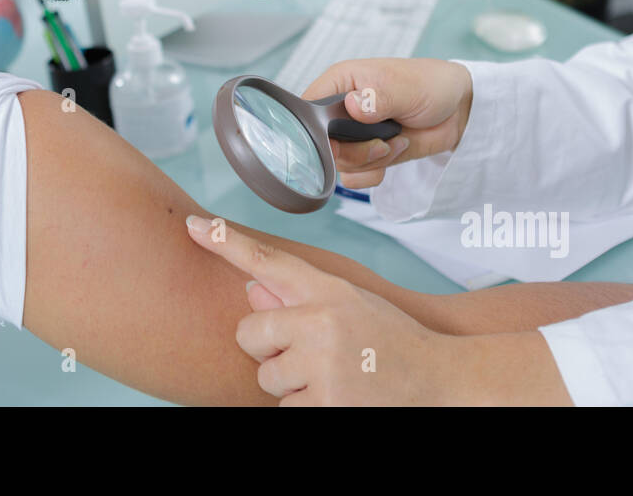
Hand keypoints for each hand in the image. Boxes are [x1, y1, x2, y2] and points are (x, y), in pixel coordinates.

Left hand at [185, 214, 450, 404]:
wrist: (440, 379)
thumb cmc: (390, 339)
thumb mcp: (350, 304)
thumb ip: (301, 297)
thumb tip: (252, 291)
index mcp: (327, 291)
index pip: (267, 261)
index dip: (225, 241)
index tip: (191, 224)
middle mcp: (321, 322)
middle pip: (250, 335)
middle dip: (269, 350)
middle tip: (312, 354)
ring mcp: (323, 365)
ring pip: (266, 378)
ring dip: (291, 384)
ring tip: (334, 377)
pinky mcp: (326, 404)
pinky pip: (286, 408)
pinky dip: (307, 408)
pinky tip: (339, 398)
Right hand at [301, 57, 472, 188]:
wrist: (459, 111)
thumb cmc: (430, 85)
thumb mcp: (405, 87)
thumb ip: (377, 98)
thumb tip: (352, 106)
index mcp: (340, 83)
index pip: (306, 108)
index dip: (314, 129)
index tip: (340, 139)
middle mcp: (340, 110)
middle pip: (321, 145)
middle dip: (354, 152)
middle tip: (381, 143)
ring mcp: (354, 135)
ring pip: (339, 164)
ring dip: (371, 162)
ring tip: (396, 142)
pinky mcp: (368, 155)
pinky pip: (354, 178)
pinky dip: (374, 173)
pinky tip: (396, 152)